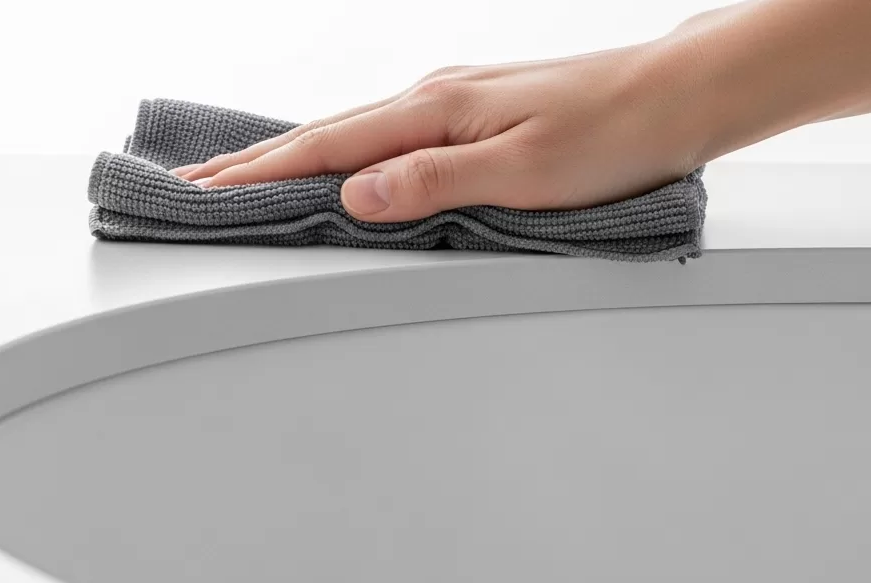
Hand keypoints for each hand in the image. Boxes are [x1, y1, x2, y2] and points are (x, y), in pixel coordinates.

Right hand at [173, 40, 714, 222]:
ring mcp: (456, 103)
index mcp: (438, 111)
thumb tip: (355, 196)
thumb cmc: (614, 133)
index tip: (203, 192)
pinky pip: (388, 136)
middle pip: (326, 136)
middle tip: (195, 182)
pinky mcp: (478, 115)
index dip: (261, 174)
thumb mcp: (526, 173)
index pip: (328, 149)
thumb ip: (436, 184)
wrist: (676, 97)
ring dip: (294, 156)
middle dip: (256, 161)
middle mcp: (437, 99)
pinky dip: (345, 152)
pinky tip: (342, 164)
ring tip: (247, 176)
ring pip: (354, 135)